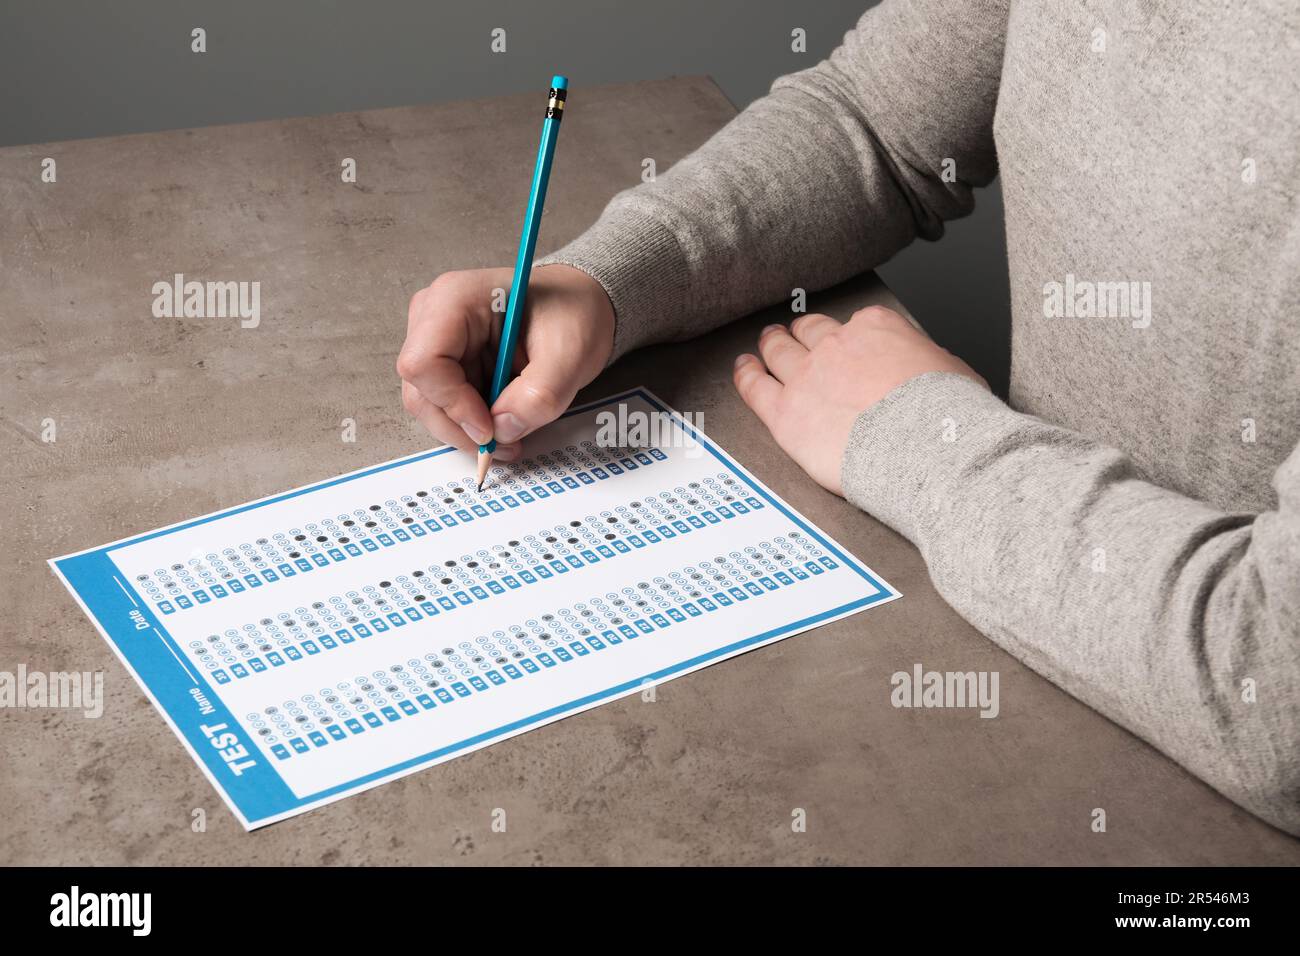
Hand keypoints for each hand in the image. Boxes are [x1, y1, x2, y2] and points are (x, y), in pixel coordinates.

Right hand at [397, 264, 614, 458]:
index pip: (424, 363)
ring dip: (466, 432)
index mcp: (455, 299)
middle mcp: (433, 318)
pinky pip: (445, 406)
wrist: (578, 306)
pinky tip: (504, 425)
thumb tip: (503, 430)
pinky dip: (472, 425)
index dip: (453, 403)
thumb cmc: (571, 314)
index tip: (490, 428)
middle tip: (503, 445)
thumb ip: (539, 395)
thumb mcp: (570, 354)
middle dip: (460, 427)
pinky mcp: (447, 364)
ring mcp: (436, 342)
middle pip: (421, 391)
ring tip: (509, 439)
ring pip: (430, 405)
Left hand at [732, 306, 986, 494]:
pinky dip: (745, 374)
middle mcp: (836, 344)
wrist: (925, 451)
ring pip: (779, 351)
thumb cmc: (946, 418)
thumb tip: (930, 372)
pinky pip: (754, 386)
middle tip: (794, 335)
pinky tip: (743, 369)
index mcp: (877, 328)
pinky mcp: (786, 412)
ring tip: (766, 344)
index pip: (855, 325)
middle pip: (810, 332)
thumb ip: (928, 365)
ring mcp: (807, 376)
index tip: (848, 346)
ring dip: (771, 345)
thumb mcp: (953, 373)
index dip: (849, 338)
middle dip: (802, 333)